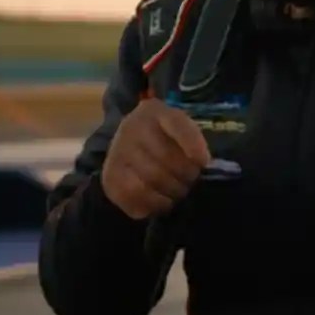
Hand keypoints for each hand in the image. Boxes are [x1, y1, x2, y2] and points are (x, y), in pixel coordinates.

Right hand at [101, 98, 211, 219]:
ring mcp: (117, 151)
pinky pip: (135, 196)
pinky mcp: (109, 176)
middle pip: (166, 157)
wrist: (130, 151)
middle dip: (186, 175)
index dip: (193, 144)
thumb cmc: (165, 141)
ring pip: (152, 179)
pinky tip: (163, 202)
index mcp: (155, 110)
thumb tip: (205, 166)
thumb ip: (192, 142)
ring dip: (172, 192)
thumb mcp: (180, 132)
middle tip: (193, 182)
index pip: (176, 124)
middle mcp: (132, 126)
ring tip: (180, 193)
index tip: (204, 162)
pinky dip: (154, 204)